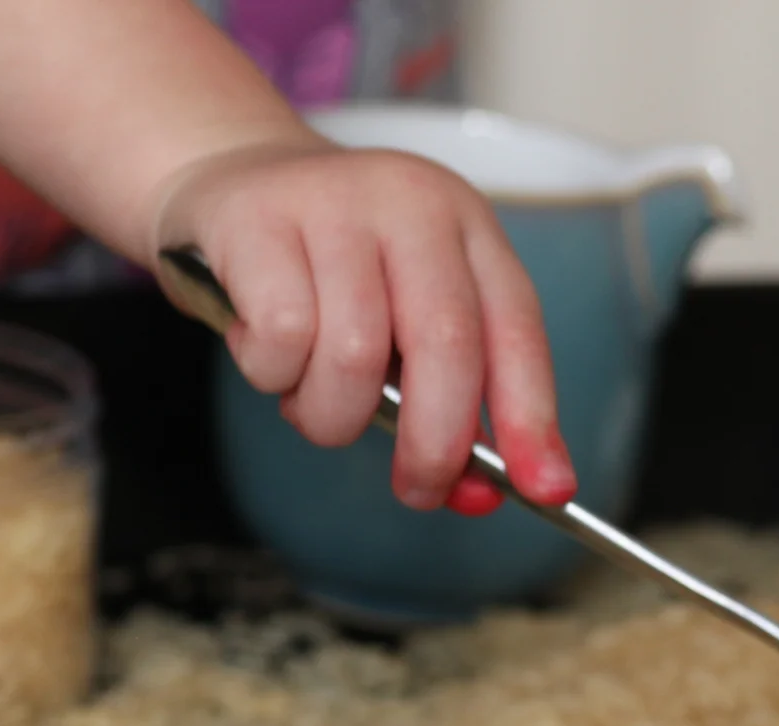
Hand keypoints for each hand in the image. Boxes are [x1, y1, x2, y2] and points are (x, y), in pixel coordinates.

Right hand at [152, 136, 574, 515]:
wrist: (231, 178)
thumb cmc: (328, 273)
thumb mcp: (402, 319)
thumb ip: (448, 399)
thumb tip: (475, 495)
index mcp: (466, 227)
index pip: (516, 329)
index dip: (532, 417)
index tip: (546, 490)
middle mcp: (410, 203)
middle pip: (446, 344)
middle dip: (436, 441)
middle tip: (418, 489)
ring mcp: (333, 202)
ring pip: (354, 356)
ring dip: (331, 415)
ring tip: (310, 399)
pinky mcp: (258, 219)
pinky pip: (281, 338)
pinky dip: (270, 374)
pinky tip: (260, 351)